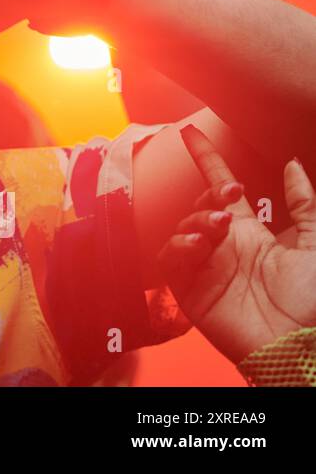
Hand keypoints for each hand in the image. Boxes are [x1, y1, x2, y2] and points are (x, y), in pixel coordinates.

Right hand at [158, 126, 315, 363]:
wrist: (300, 341)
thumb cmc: (312, 299)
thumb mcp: (315, 244)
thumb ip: (303, 203)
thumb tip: (293, 164)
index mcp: (249, 234)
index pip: (220, 188)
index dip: (206, 159)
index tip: (190, 132)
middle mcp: (223, 247)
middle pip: (199, 206)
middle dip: (209, 195)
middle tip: (229, 197)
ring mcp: (204, 267)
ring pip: (183, 228)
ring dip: (198, 220)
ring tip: (219, 227)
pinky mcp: (190, 290)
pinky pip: (172, 258)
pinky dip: (182, 246)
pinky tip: (201, 247)